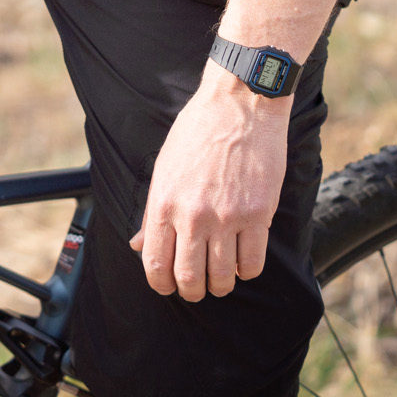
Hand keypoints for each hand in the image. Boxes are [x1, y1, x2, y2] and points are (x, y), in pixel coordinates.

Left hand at [129, 66, 289, 299]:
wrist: (238, 106)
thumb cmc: (197, 133)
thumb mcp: (164, 168)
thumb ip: (153, 211)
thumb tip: (138, 245)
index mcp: (163, 203)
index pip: (155, 263)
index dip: (161, 284)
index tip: (167, 286)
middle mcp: (192, 215)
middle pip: (188, 277)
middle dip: (191, 291)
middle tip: (196, 289)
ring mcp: (226, 217)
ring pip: (222, 276)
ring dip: (221, 286)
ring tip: (221, 281)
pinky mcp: (258, 214)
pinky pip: (253, 263)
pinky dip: (247, 271)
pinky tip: (243, 263)